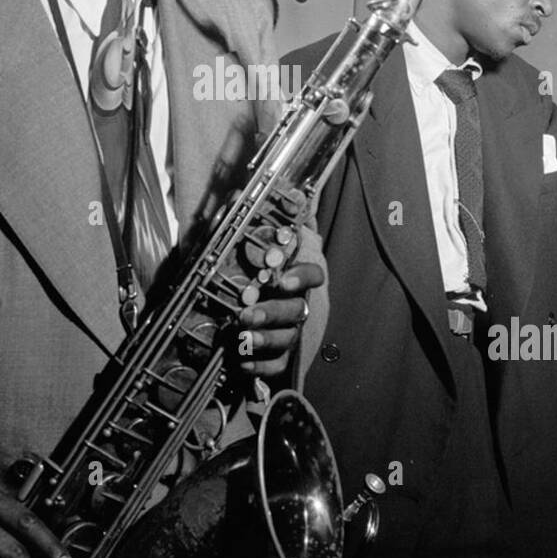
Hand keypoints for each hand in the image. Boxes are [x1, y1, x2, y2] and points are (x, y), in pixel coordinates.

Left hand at [234, 226, 323, 376]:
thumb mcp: (274, 243)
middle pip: (297, 311)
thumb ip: (278, 222)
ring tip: (242, 338)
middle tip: (246, 313)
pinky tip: (242, 362)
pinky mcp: (284, 355)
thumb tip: (276, 192)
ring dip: (265, 339)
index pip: (314, 275)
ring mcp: (295, 331)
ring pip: (288, 338)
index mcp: (302, 279)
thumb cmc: (270, 270)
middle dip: (272, 312)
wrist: (271, 302)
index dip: (301, 277)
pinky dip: (262, 365)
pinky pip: (279, 364)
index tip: (281, 281)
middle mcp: (303, 305)